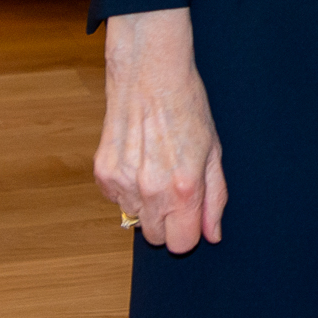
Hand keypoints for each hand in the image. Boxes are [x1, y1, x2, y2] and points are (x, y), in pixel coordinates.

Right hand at [96, 8, 226, 252]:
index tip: (191, 214)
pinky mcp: (102, 174)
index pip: (181, 244)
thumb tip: (213, 234)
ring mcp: (122, 184)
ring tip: (156, 164)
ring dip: (146, 202)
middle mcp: (151, 191)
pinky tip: (138, 157)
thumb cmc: (187, 105)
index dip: (188, 231)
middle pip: (155, 238)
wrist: (150, 73)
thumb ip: (215, 196)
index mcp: (184, 187)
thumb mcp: (213, 149)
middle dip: (167, 220)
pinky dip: (127, 186)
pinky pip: (117, 198)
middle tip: (175, 185)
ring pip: (134, 218)